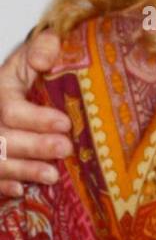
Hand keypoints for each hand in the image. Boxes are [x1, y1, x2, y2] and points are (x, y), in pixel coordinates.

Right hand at [0, 31, 70, 197]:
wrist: (17, 89)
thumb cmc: (30, 74)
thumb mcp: (35, 54)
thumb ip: (43, 47)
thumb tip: (44, 59)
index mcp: (1, 91)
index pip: (10, 109)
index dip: (36, 119)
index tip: (65, 123)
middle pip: (4, 138)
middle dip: (35, 146)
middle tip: (66, 148)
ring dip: (25, 170)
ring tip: (53, 175)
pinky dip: (3, 187)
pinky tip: (20, 191)